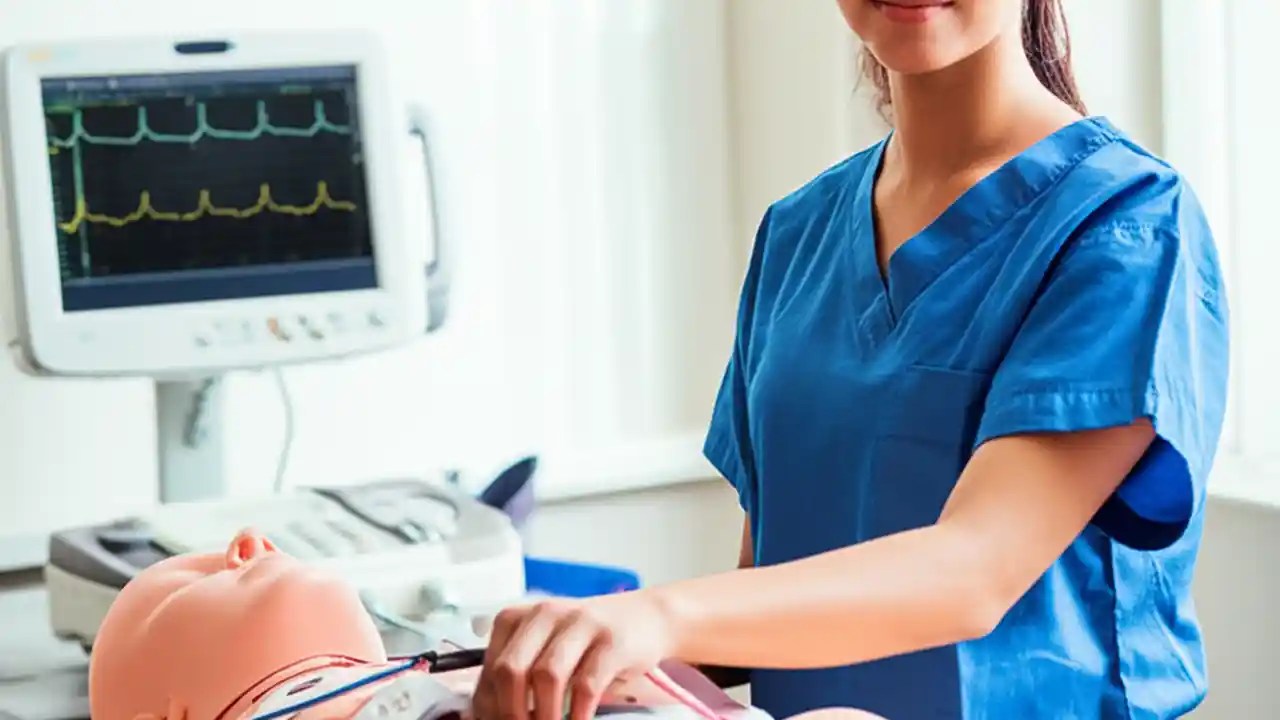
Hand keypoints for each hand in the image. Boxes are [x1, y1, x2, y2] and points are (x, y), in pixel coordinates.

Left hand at [471, 591, 673, 719]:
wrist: (645, 617)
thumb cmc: (586, 640)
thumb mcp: (546, 647)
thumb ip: (517, 674)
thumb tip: (488, 716)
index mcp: (518, 616)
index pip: (490, 668)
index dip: (489, 708)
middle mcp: (545, 613)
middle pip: (511, 670)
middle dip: (511, 713)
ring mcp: (580, 623)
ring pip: (547, 676)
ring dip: (544, 716)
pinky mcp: (611, 639)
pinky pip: (587, 684)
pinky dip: (578, 714)